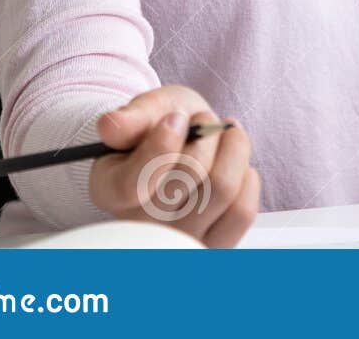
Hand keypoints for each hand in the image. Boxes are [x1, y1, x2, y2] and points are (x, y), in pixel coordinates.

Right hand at [89, 83, 260, 247]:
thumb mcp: (144, 113)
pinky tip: (236, 164)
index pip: (132, 184)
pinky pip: (242, 211)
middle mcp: (140, 225)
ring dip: (234, 149)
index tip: (177, 117)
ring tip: (226, 132)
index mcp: (110, 191)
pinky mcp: (214, 246)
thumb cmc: (162, 127)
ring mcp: (178, 241)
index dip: (161, 145)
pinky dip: (247, 177)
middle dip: (205, 135)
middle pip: (188, 177)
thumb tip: (111, 126)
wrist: (188, 146)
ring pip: (221, 190)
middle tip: (203, 119)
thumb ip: (131, 118)